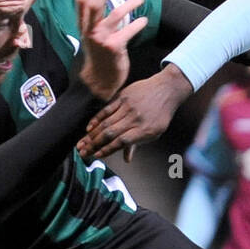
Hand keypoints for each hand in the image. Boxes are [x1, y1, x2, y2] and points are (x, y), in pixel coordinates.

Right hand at [75, 0, 147, 100]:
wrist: (99, 81)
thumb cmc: (99, 57)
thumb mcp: (91, 36)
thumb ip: (94, 19)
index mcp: (83, 26)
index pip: (82, 0)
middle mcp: (90, 31)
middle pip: (94, 2)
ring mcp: (102, 39)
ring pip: (116, 14)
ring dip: (130, 3)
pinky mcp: (114, 48)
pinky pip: (129, 31)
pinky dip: (138, 24)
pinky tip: (144, 20)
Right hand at [76, 64, 193, 163]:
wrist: (167, 89)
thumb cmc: (161, 113)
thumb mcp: (155, 132)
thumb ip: (137, 144)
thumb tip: (127, 159)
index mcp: (144, 130)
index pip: (121, 142)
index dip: (107, 150)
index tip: (96, 156)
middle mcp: (134, 119)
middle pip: (110, 134)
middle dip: (94, 145)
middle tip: (83, 152)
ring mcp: (127, 107)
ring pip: (106, 123)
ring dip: (91, 135)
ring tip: (82, 143)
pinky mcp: (122, 97)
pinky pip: (106, 109)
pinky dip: (96, 119)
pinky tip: (88, 127)